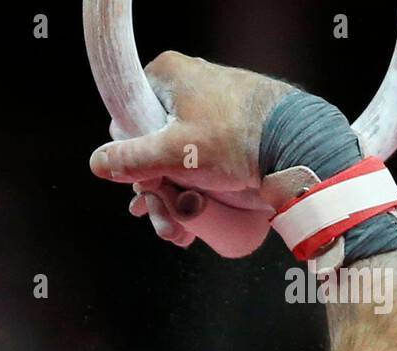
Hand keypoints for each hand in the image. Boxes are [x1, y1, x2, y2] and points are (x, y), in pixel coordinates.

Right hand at [89, 51, 291, 254]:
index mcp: (169, 77)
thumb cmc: (237, 139)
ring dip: (171, 200)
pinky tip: (189, 224)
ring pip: (174, 161)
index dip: (129, 155)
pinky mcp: (227, 135)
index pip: (126, 116)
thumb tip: (97, 163)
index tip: (143, 180)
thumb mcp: (172, 152)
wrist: (299, 148)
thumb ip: (129, 158)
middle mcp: (187, 89)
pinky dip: (193, 194)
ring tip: (179, 229)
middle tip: (160, 214)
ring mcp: (209, 112)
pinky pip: (198, 165)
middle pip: (150, 146)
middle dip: (154, 189)